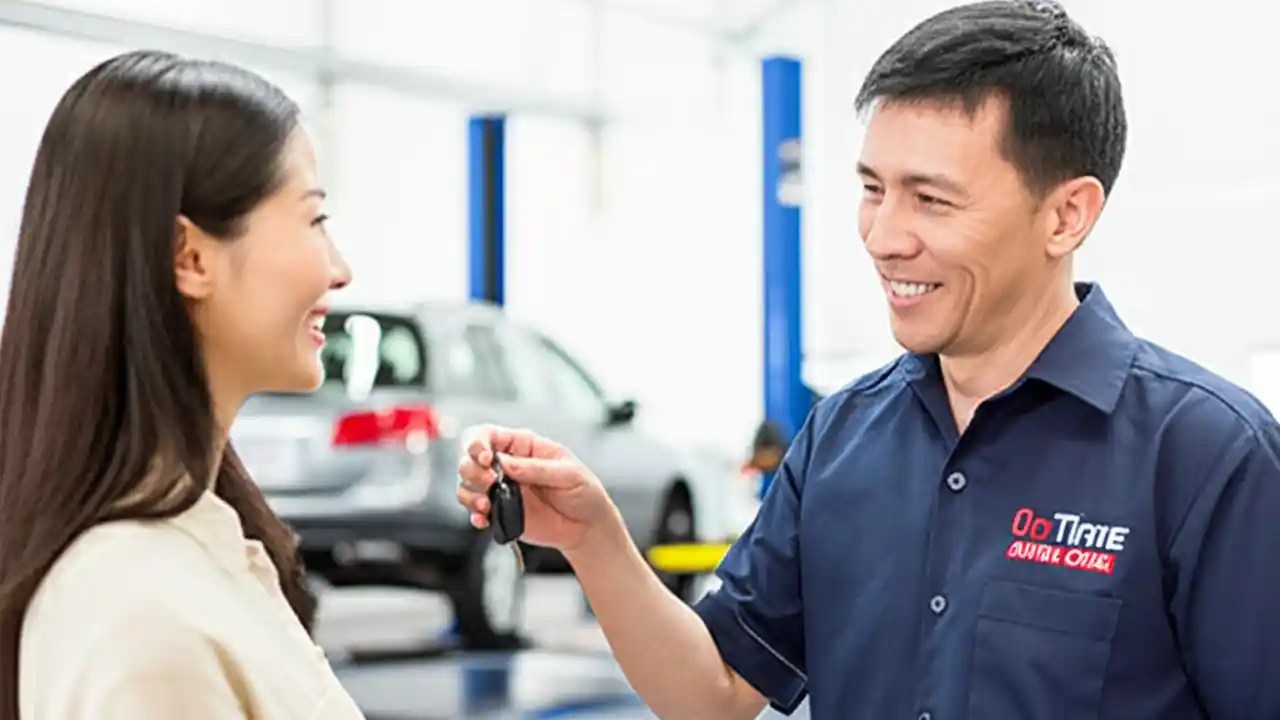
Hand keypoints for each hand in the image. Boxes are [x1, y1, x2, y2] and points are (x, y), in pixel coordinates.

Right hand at [456, 424, 619, 552]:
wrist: (587, 526)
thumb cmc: (584, 491)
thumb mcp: (568, 474)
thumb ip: (536, 468)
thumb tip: (505, 463)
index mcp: (524, 446)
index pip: (488, 434)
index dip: (478, 443)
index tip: (486, 459)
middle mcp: (507, 465)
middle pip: (470, 458)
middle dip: (472, 470)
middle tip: (489, 484)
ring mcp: (501, 489)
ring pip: (467, 483)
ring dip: (470, 494)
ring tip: (487, 506)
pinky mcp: (500, 511)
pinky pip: (475, 509)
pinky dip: (474, 514)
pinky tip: (483, 519)